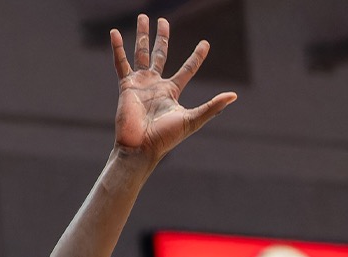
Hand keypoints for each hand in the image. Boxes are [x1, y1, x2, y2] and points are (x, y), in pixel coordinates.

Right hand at [110, 16, 236, 163]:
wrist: (140, 148)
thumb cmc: (165, 138)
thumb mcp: (192, 120)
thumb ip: (212, 106)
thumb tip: (234, 95)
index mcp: (172, 91)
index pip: (187, 69)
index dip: (197, 57)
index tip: (205, 44)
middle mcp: (156, 84)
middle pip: (160, 54)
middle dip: (162, 37)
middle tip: (163, 21)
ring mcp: (140, 84)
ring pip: (141, 53)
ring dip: (142, 35)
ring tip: (143, 17)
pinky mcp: (126, 86)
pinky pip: (121, 63)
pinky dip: (117, 48)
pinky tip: (114, 33)